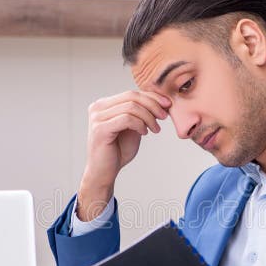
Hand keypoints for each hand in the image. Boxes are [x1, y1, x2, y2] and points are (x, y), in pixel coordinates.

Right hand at [77, 90, 170, 220]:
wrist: (104, 172)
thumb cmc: (118, 151)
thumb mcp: (133, 128)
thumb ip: (141, 114)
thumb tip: (161, 101)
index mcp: (104, 104)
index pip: (132, 93)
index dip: (152, 97)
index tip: (167, 105)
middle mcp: (98, 107)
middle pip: (132, 96)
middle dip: (153, 105)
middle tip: (164, 117)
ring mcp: (97, 117)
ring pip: (131, 107)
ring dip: (148, 117)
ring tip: (155, 130)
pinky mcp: (100, 129)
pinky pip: (127, 119)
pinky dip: (140, 124)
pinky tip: (144, 133)